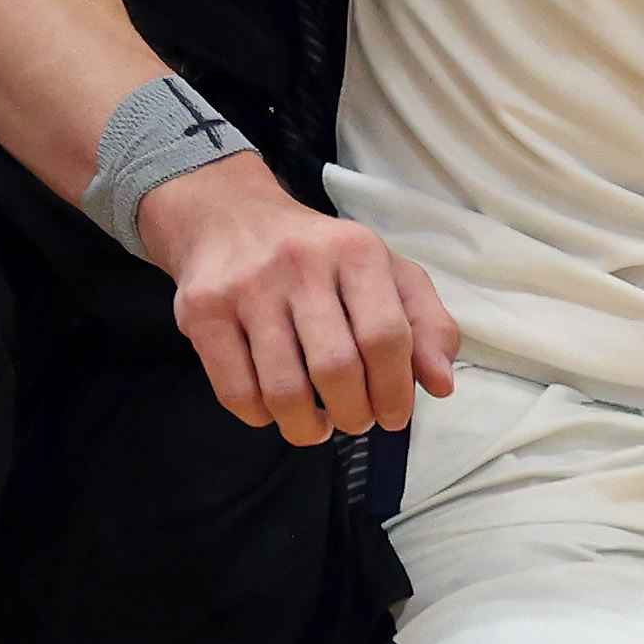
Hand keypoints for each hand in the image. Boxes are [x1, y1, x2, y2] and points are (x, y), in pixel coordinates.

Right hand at [140, 157, 460, 444]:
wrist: (228, 216)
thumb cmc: (321, 256)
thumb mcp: (385, 272)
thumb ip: (426, 324)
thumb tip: (441, 385)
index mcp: (356, 251)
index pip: (386, 336)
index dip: (395, 391)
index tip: (393, 417)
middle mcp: (300, 263)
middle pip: (336, 368)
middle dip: (353, 414)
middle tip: (354, 421)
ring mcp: (246, 287)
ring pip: (283, 390)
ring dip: (306, 427)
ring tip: (316, 425)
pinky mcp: (202, 311)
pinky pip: (236, 391)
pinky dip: (261, 417)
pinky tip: (275, 409)